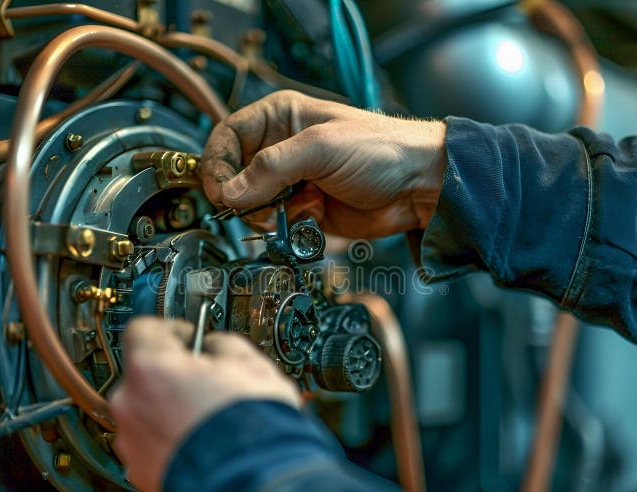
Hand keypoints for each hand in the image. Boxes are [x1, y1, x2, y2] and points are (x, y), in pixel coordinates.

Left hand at [108, 318, 300, 491]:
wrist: (253, 486)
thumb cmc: (251, 427)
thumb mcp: (250, 364)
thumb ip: (222, 344)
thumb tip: (216, 345)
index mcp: (151, 368)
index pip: (143, 328)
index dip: (172, 329)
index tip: (189, 335)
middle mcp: (131, 404)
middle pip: (144, 375)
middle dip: (173, 374)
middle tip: (206, 379)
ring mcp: (133, 443)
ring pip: (147, 413)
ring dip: (171, 410)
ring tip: (210, 417)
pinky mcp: (142, 474)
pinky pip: (153, 445)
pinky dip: (173, 441)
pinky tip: (204, 442)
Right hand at [200, 90, 446, 238]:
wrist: (419, 187)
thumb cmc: (382, 150)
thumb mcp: (321, 149)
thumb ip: (271, 168)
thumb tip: (230, 192)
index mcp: (280, 118)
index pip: (228, 137)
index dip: (217, 163)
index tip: (220, 190)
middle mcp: (281, 148)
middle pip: (233, 175)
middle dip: (241, 195)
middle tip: (256, 207)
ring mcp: (292, 181)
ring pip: (250, 205)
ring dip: (263, 215)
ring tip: (289, 213)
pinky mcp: (303, 209)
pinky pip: (275, 224)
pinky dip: (284, 228)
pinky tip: (308, 219)